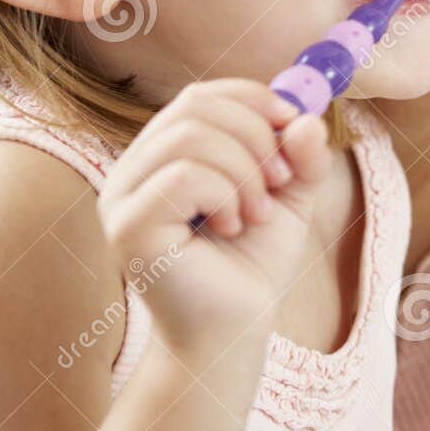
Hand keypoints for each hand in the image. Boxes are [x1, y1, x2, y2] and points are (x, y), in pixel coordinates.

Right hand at [97, 79, 330, 354]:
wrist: (233, 333)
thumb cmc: (251, 266)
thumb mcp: (290, 198)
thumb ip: (302, 155)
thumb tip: (307, 116)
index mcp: (165, 155)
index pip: (201, 97)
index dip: (253, 99)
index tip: (294, 124)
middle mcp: (134, 169)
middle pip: (194, 106)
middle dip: (255, 135)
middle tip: (282, 179)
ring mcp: (122, 197)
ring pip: (189, 137)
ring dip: (244, 171)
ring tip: (257, 212)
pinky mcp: (128, 227)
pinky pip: (182, 177)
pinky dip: (224, 195)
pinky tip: (232, 227)